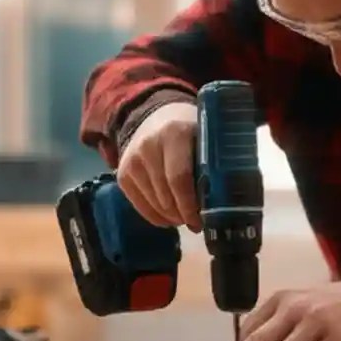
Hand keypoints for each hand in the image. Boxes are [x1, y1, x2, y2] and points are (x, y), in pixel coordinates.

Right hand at [117, 101, 201, 230]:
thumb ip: (211, 165)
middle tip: (196, 221)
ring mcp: (132, 161)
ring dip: (171, 217)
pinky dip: (156, 216)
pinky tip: (169, 216)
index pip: (179, 178)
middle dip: (182, 215)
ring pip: (154, 204)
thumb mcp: (205, 139)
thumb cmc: (190, 133)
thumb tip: (218, 205)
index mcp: (174, 134)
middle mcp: (148, 147)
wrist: (157, 117)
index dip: (189, 205)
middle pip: (165, 195)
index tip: (200, 222)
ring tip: (184, 217)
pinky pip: (140, 206)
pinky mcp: (123, 174)